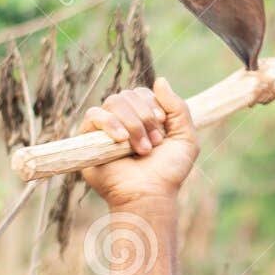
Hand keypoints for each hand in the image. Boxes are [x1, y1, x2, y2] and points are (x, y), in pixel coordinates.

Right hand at [79, 78, 199, 204]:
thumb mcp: (185, 138)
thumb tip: (160, 80)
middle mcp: (123, 120)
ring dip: (132, 124)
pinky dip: (109, 123)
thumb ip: (179, 108)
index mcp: (143, 117)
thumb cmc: (168, 172)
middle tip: (154, 144)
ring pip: (113, 101)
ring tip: (141, 149)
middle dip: (145, 117)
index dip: (153, 105)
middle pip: (128, 94)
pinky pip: (93, 115)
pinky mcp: (88, 139)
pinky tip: (121, 140)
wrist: (150, 194)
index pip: (142, 92)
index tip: (163, 128)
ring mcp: (105, 129)